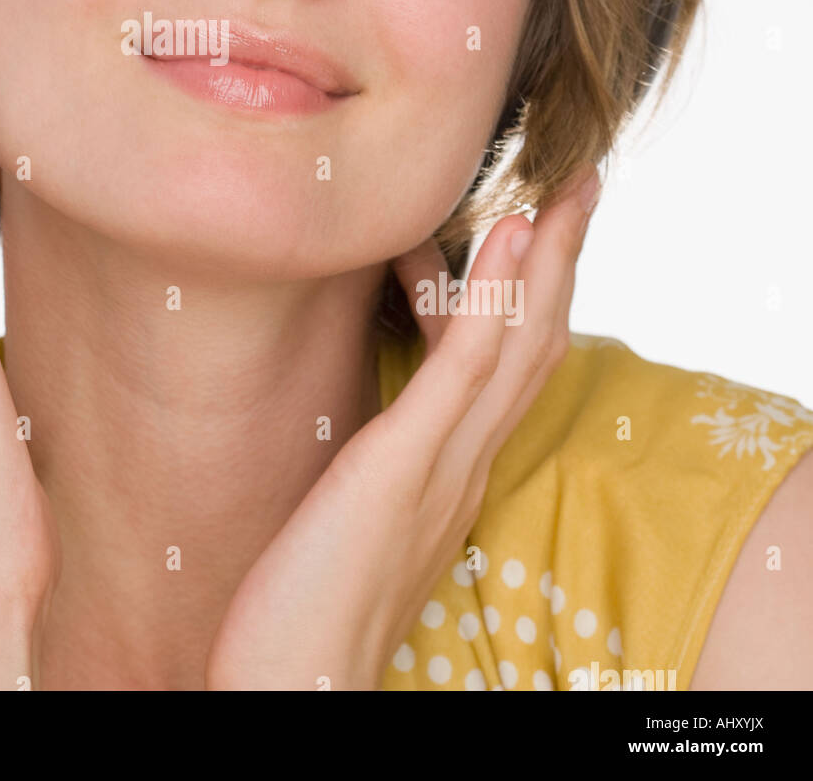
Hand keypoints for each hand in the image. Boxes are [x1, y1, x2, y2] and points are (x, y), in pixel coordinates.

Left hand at [204, 164, 599, 690]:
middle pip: (534, 345)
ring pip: (517, 343)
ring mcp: (442, 462)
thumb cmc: (306, 603)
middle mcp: (464, 464)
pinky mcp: (404, 463)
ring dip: (546, 259)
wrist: (295, 687)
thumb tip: (376, 414)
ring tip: (563, 189)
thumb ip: (379, 461)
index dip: (532, 296)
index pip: (510, 369)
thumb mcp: (352, 512)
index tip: (533, 232)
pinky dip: (494, 294)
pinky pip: (465, 364)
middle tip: (580, 187)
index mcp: (453, 472)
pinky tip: (510, 233)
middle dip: (561, 262)